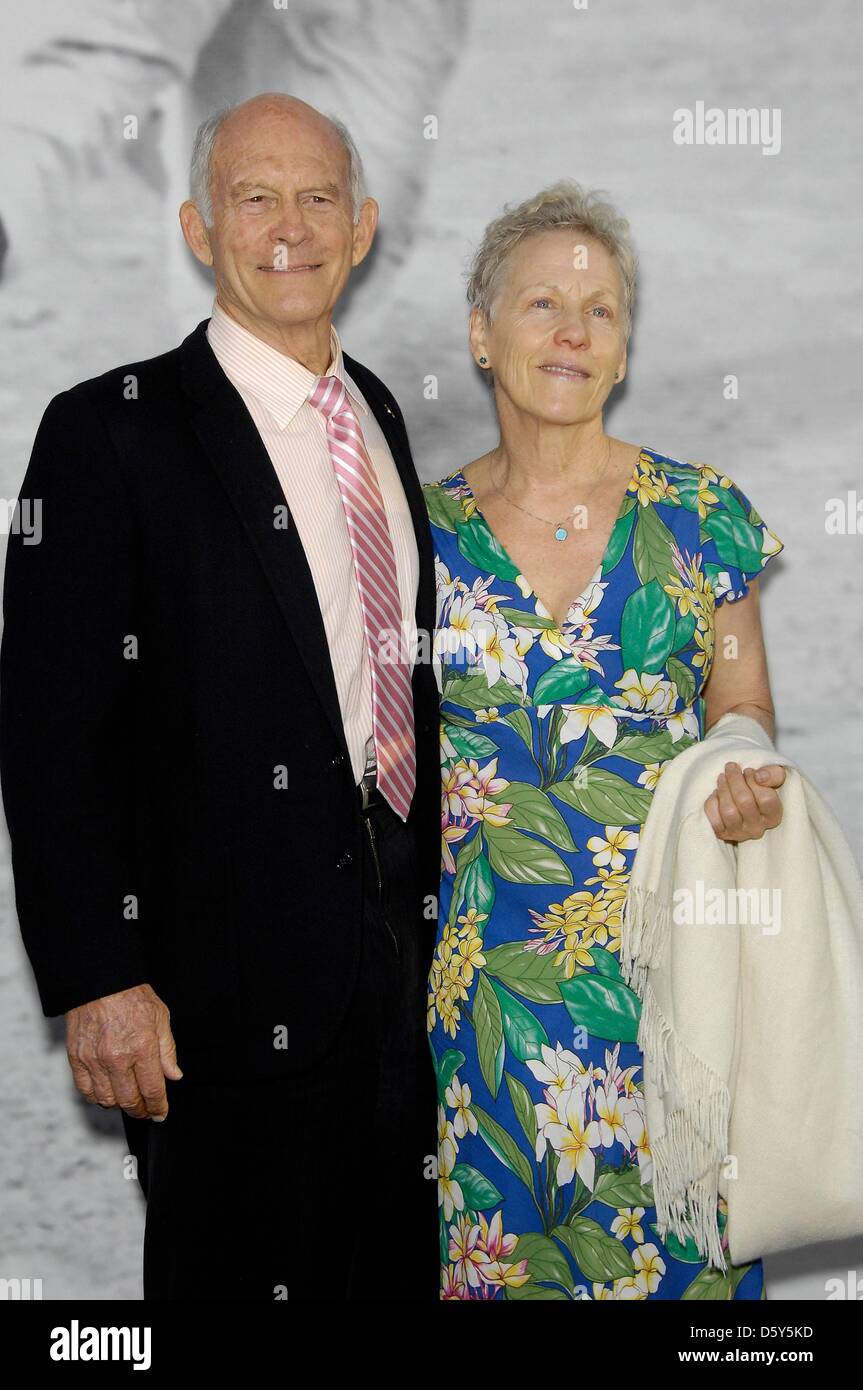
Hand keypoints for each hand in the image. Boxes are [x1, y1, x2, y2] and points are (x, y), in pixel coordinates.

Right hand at [65, 983, 181, 1121]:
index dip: (158, 1107)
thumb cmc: (131, 996)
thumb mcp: (160, 1018)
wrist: (100, 981)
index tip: (160, 1113)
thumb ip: (167, 1051)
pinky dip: (98, 1097)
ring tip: (129, 1100)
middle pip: (129, 1100)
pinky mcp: (77, 1059)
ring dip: (120, 1105)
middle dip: (141, 1110)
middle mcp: (117, 1058)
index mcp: (142, 1047)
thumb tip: (174, 1076)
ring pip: (107, 1100)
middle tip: (147, 1110)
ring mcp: (94, 1060)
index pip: (152, 1090)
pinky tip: (108, 1093)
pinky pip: (86, 1090)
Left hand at [703, 761, 785, 842]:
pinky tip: (717, 794)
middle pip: (744, 801)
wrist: (743, 802)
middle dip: (735, 780)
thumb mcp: (774, 778)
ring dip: (723, 789)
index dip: (754, 781)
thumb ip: (774, 774)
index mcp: (773, 816)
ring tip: (722, 777)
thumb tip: (759, 776)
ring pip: (728, 811)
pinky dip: (712, 803)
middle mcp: (758, 828)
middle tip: (731, 767)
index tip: (748, 771)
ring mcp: (739, 833)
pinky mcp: (722, 834)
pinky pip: (714, 818)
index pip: (766, 798)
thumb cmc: (762, 788)